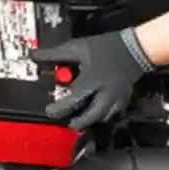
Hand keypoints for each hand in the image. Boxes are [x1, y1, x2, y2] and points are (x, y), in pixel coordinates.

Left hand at [31, 28, 153, 129]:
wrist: (134, 47)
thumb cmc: (104, 47)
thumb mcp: (77, 48)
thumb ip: (54, 54)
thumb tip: (34, 56)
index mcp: (92, 81)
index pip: (73, 101)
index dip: (60, 109)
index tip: (50, 112)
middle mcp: (106, 93)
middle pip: (91, 117)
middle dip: (78, 122)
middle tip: (68, 123)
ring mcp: (117, 99)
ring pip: (102, 118)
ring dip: (90, 120)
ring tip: (80, 119)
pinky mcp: (124, 101)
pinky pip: (113, 115)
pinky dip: (102, 116)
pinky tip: (95, 113)